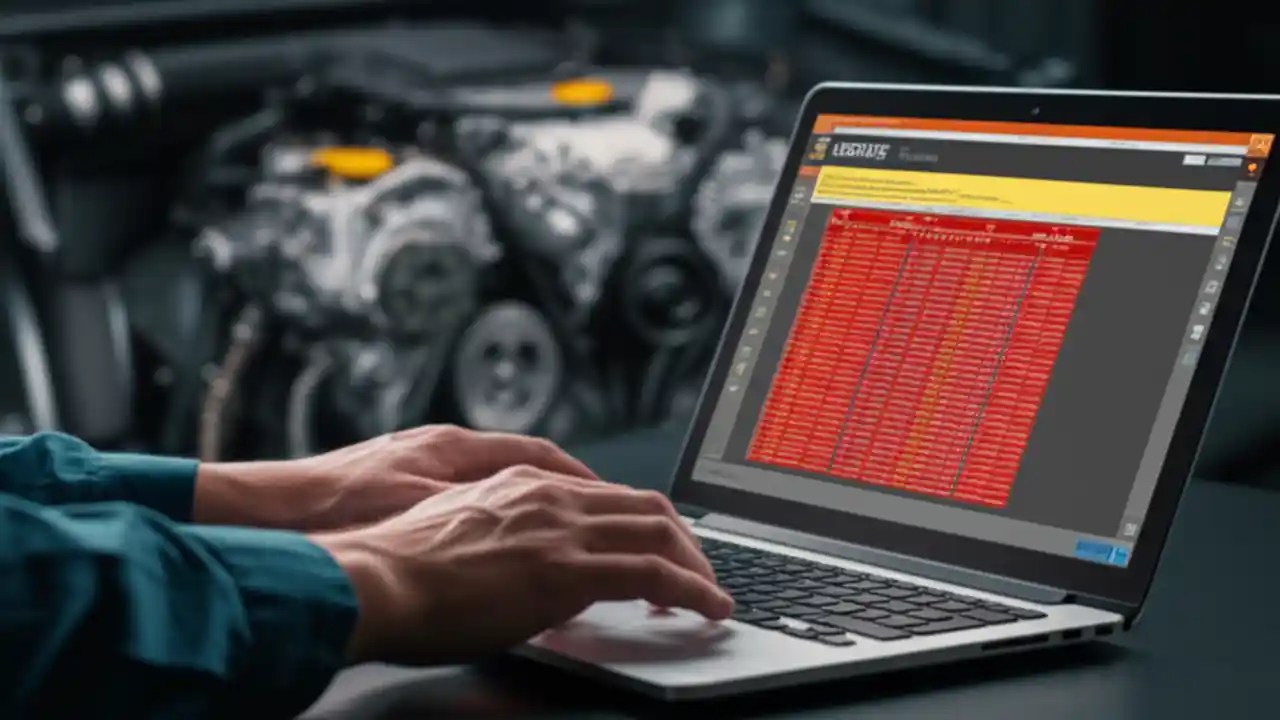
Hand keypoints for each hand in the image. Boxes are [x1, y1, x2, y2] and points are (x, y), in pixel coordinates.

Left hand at [193, 425, 598, 529]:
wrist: (270, 511)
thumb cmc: (340, 510)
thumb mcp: (423, 517)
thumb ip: (478, 518)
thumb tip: (530, 535)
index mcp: (452, 448)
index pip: (539, 454)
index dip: (582, 478)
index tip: (611, 498)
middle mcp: (439, 446)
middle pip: (521, 460)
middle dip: (565, 484)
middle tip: (597, 510)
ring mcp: (416, 459)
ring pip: (492, 473)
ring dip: (526, 494)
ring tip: (554, 523)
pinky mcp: (393, 477)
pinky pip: (461, 485)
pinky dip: (489, 504)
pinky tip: (492, 531)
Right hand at [311, 465, 733, 664]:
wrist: (373, 579)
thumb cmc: (396, 568)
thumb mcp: (454, 534)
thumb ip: (496, 538)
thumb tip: (512, 567)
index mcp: (522, 484)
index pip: (604, 494)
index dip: (639, 522)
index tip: (654, 547)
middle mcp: (550, 497)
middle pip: (644, 505)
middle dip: (682, 539)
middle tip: (696, 572)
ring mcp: (562, 530)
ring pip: (659, 531)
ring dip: (696, 564)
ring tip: (711, 593)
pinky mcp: (568, 571)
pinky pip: (654, 574)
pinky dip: (693, 589)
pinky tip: (708, 608)